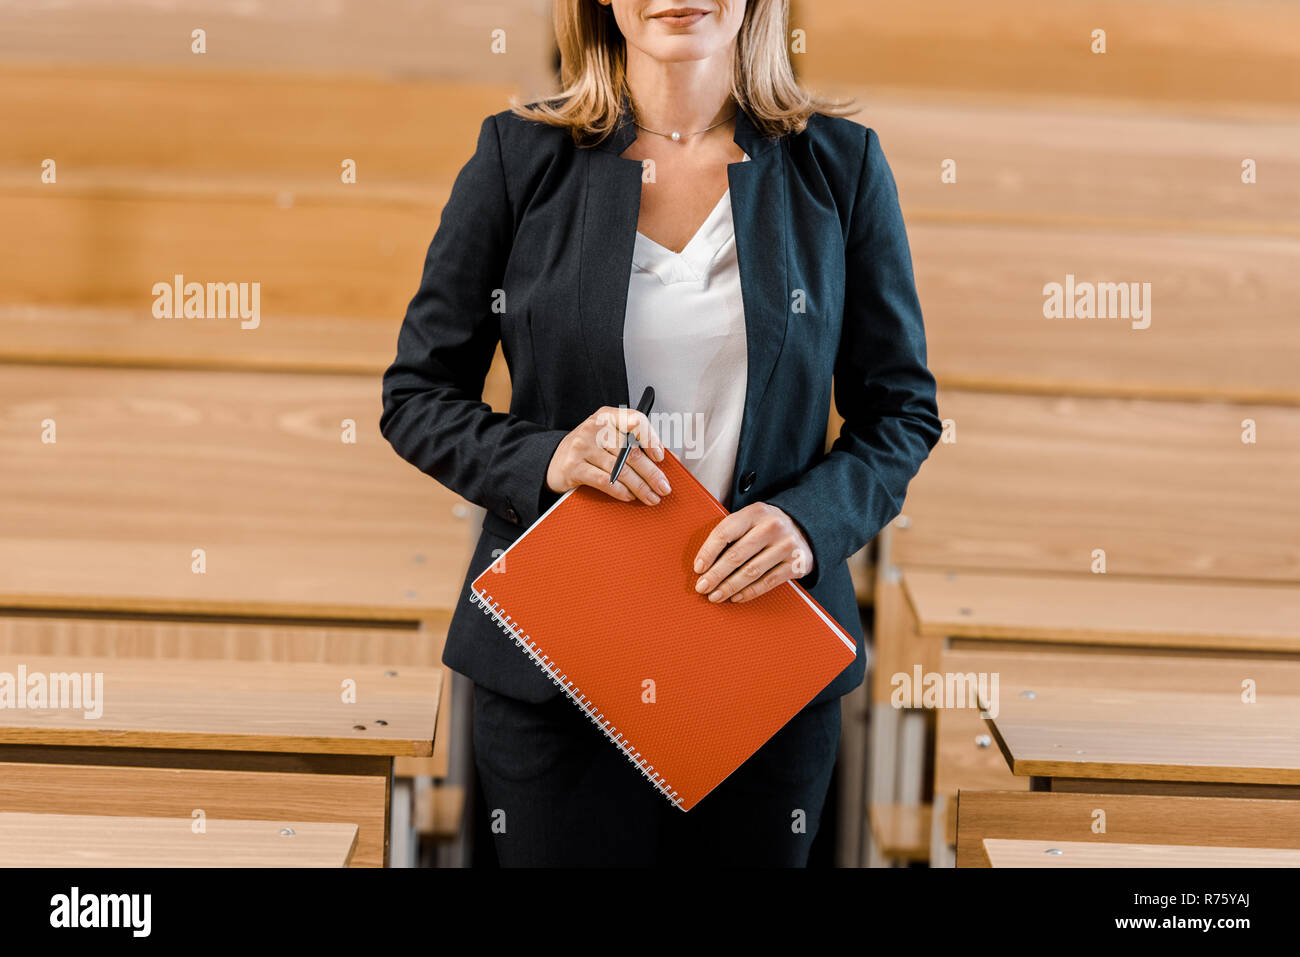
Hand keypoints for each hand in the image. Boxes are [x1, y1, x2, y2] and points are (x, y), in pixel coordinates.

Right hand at [545, 406, 671, 504]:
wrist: (554, 461)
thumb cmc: (588, 450)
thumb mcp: (608, 439)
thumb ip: (634, 444)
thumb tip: (667, 459)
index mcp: (606, 416)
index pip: (635, 420)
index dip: (651, 439)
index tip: (661, 457)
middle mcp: (594, 428)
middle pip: (630, 451)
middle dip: (651, 473)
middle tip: (663, 487)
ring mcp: (582, 447)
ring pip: (620, 469)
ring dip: (640, 487)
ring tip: (651, 497)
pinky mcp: (573, 467)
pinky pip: (604, 481)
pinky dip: (620, 491)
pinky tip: (629, 496)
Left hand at [692, 502, 813, 602]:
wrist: (806, 527)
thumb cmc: (767, 526)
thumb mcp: (751, 519)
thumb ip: (731, 533)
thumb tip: (704, 562)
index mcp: (755, 512)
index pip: (725, 532)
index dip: (708, 552)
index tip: (698, 568)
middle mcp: (772, 527)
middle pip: (737, 555)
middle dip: (716, 574)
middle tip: (702, 587)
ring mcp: (786, 546)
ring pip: (751, 571)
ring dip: (729, 587)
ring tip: (715, 596)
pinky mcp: (796, 564)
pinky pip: (768, 582)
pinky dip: (749, 592)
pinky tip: (736, 597)